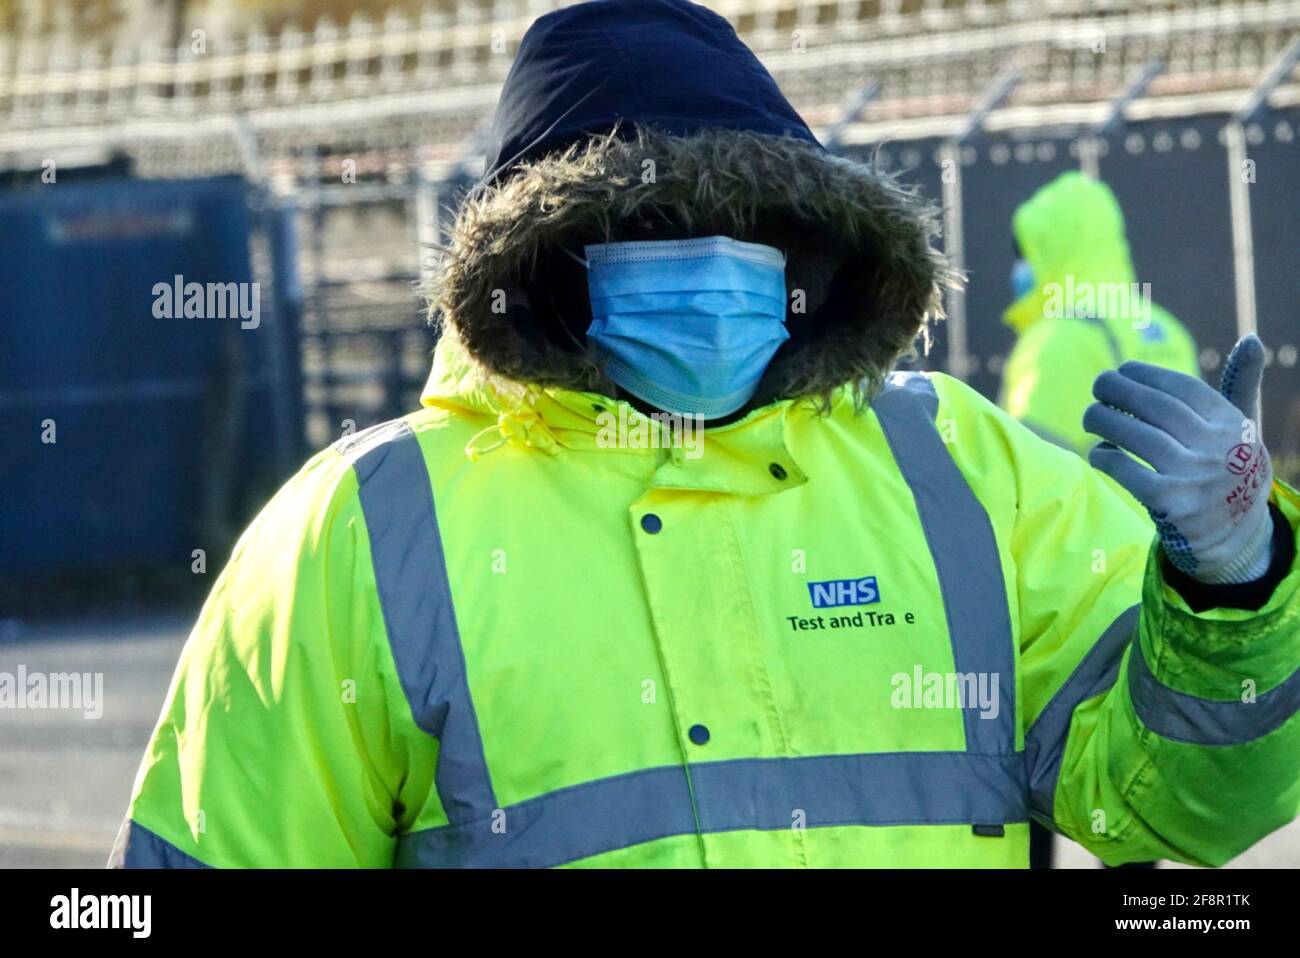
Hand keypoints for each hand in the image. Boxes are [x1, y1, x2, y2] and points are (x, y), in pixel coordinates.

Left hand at [1084, 335, 1274, 584]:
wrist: (1238, 538)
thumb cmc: (1232, 471)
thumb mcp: (1245, 430)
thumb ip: (1242, 386)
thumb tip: (1251, 338)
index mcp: (1233, 425)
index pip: (1183, 388)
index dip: (1148, 374)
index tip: (1123, 369)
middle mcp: (1216, 448)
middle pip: (1155, 408)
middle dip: (1119, 391)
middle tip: (1097, 386)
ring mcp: (1193, 477)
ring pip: (1137, 436)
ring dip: (1104, 421)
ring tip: (1090, 416)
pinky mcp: (1171, 504)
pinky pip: (1126, 471)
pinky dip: (1105, 458)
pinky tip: (1098, 452)